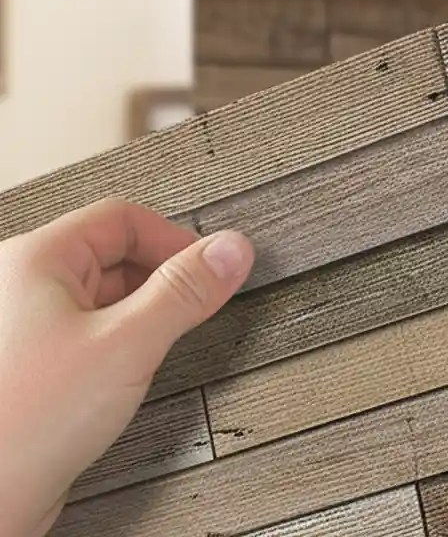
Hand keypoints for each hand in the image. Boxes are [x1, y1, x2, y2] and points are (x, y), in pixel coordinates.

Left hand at [0, 199, 252, 535]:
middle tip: (195, 308)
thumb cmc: (22, 423)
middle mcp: (22, 287)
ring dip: (143, 317)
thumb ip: (184, 292)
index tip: (211, 269)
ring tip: (158, 348)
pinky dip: (120, 348)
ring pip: (104, 299)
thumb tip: (230, 252)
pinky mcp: (31, 368)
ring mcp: (23, 328)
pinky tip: (128, 378)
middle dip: (162, 281)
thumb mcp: (127, 345)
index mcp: (34, 260)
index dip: (174, 239)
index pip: (122, 218)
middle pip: (114, 256)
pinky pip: (90, 336)